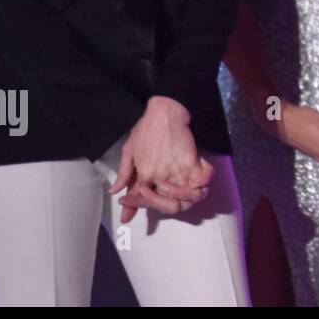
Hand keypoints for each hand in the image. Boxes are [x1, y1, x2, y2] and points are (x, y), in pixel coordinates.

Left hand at [109, 97, 211, 222]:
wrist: (166, 111)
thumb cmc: (146, 128)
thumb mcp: (129, 150)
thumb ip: (124, 174)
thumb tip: (115, 193)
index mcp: (145, 175)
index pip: (142, 200)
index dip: (136, 205)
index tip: (129, 203)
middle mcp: (163, 177)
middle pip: (166, 206)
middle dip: (160, 206)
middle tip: (154, 197)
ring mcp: (180, 172)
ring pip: (186, 202)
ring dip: (180, 201)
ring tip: (173, 193)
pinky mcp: (194, 164)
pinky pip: (203, 184)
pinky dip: (201, 188)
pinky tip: (194, 186)